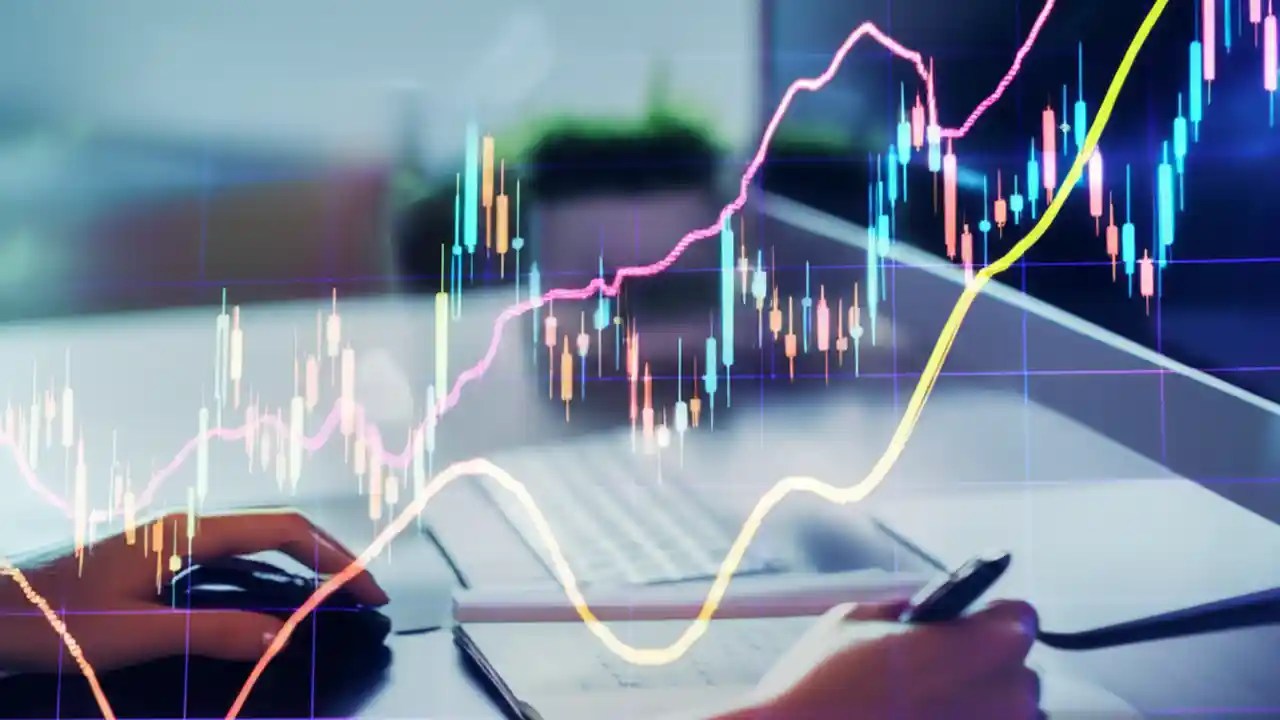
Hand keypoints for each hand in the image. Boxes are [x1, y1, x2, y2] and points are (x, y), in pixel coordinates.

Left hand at [0, 509, 388, 673]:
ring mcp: (175, 542)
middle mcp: (187, 528)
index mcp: (187, 533)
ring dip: (303, 566)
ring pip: (259, 544)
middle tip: (367, 594)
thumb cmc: (56, 623)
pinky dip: (272, 575)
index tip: (367, 588)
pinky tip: (280, 600)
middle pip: (278, 531)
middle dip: (330, 558)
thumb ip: (213, 634)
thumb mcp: (138, 635)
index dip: (333, 558)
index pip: (282, 531)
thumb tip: (283, 637)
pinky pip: (237, 559)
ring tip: (337, 594)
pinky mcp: (165, 561)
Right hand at [745, 599, 1039, 719]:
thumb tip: (920, 614)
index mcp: (990, 643)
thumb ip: (906, 612)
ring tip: (922, 708)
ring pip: (1004, 713)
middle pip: (1015, 671)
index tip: (965, 629)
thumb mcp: (858, 619)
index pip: (1020, 617)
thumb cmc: (827, 685)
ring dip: (976, 707)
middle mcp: (1011, 694)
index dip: (987, 621)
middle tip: (931, 675)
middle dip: (980, 669)